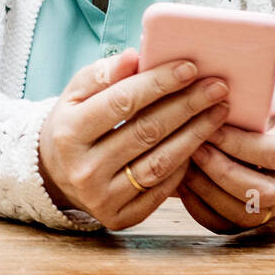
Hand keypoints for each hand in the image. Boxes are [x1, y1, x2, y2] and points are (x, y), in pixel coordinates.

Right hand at [38, 49, 231, 229]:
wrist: (55, 174)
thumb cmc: (74, 123)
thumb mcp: (76, 93)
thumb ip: (103, 73)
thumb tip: (134, 56)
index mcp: (68, 132)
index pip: (122, 102)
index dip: (159, 83)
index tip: (191, 67)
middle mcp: (83, 170)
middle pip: (147, 132)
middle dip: (188, 106)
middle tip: (218, 87)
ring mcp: (101, 198)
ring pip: (160, 163)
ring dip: (196, 134)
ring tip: (220, 111)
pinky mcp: (120, 218)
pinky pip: (162, 188)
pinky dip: (186, 164)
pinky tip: (203, 141)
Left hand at [177, 77, 274, 232]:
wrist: (269, 135)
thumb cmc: (260, 105)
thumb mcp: (267, 87)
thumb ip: (260, 83)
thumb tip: (240, 78)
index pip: (273, 153)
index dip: (239, 144)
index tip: (211, 127)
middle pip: (259, 190)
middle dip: (221, 170)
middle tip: (193, 148)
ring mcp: (272, 205)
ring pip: (241, 212)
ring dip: (208, 190)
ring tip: (184, 166)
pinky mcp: (247, 219)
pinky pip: (223, 223)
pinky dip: (200, 206)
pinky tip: (182, 184)